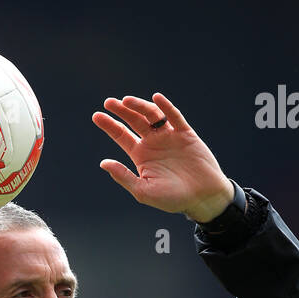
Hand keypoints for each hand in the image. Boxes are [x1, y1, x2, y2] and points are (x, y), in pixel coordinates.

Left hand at [92, 93, 234, 222]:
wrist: (202, 198)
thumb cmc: (172, 199)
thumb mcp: (143, 191)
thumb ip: (123, 176)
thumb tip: (103, 163)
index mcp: (141, 156)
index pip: (122, 136)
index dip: (109, 125)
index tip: (96, 116)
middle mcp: (153, 143)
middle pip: (134, 121)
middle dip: (121, 111)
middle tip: (108, 103)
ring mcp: (169, 136)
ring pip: (151, 115)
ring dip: (139, 106)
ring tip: (126, 101)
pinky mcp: (185, 134)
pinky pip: (174, 117)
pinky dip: (166, 107)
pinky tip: (156, 99)